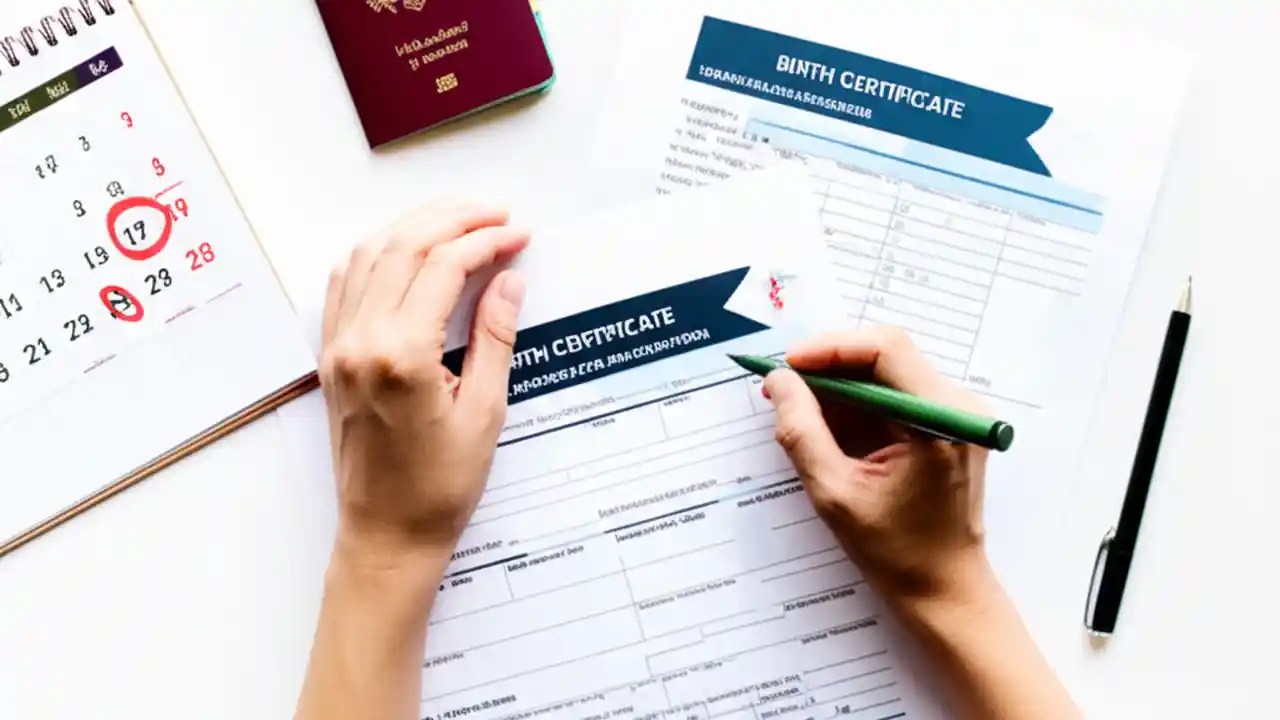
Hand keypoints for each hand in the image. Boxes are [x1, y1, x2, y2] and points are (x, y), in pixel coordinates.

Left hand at [320, 199, 529, 565]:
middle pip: (403, 247)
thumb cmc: (439, 487)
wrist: (387, 534)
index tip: (519, 236)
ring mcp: (339, 348)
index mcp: (401, 356)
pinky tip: (405, 251)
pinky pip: (344, 285)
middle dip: (453, 219)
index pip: (443, 267)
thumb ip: (494, 337)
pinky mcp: (330, 358)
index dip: (486, 241)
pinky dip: (376, 254)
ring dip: (414, 228)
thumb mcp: (484, 412)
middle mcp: (361, 342)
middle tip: (496, 214)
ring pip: (369, 256)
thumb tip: (509, 279)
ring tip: (458, 221)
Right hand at [764, 327, 993, 608]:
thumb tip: (780, 381)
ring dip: (842, 385)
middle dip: (830, 367)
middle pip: (887, 355)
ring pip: (889, 372)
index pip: (886, 350)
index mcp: (940, 422)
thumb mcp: (835, 493)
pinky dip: (859, 402)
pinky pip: (897, 393)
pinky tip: (830, 425)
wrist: (944, 588)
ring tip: (800, 410)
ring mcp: (958, 414)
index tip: (788, 366)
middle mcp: (959, 407)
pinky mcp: (948, 424)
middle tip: (784, 387)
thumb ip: (802, 432)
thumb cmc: (896, 552)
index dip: (830, 349)